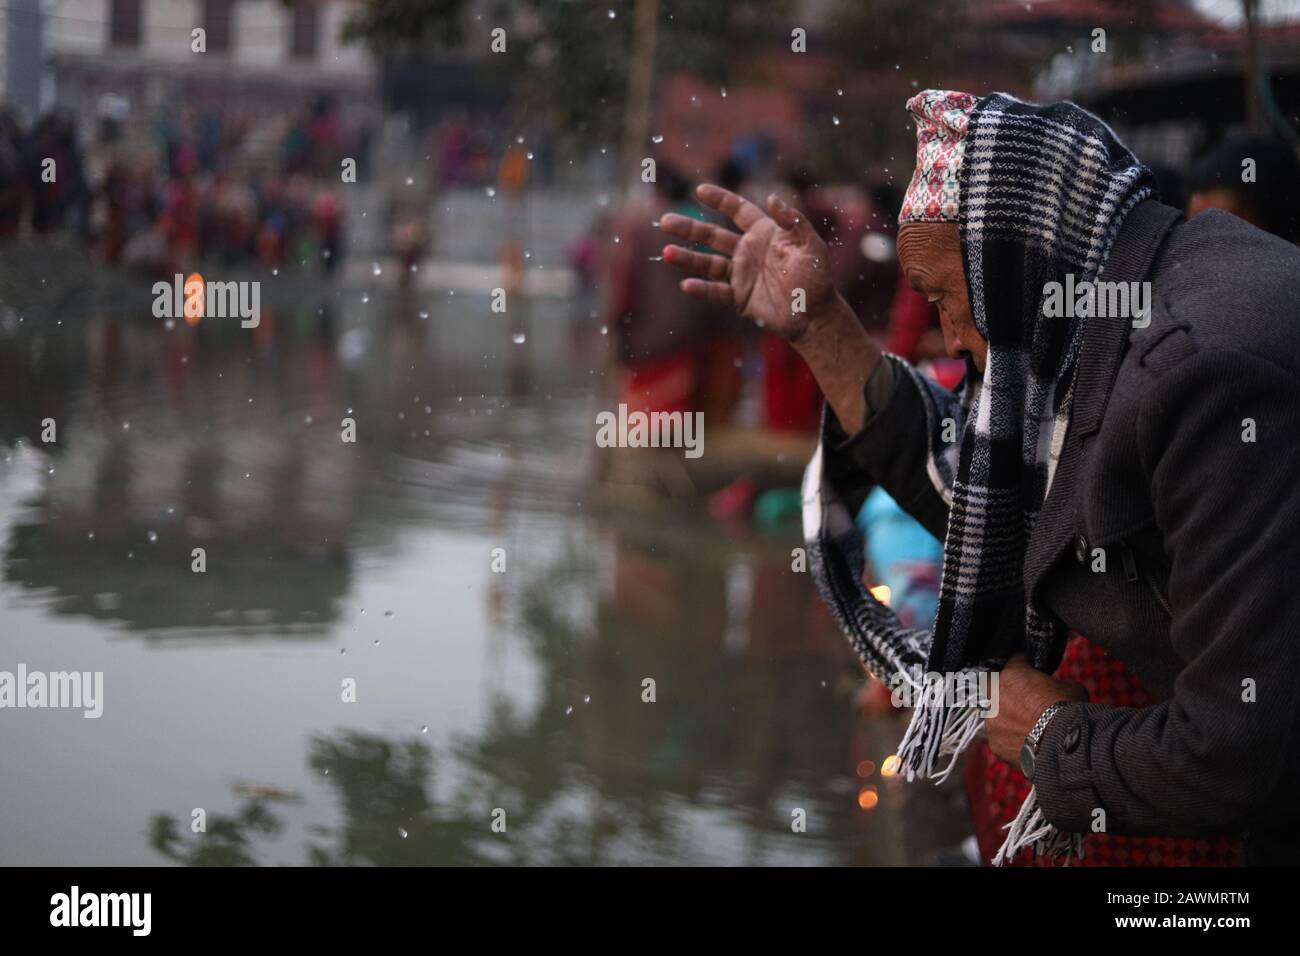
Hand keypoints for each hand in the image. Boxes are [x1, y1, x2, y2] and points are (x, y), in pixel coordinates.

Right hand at [659, 185, 836, 343]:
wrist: (815, 316)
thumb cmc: (816, 278)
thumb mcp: (811, 245)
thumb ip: (793, 221)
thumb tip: (771, 198)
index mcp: (764, 234)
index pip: (737, 211)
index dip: (719, 200)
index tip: (699, 190)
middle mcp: (748, 251)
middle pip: (712, 236)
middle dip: (689, 228)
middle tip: (665, 222)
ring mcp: (741, 274)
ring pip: (708, 263)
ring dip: (687, 258)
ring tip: (666, 253)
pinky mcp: (738, 298)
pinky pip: (715, 291)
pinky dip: (701, 289)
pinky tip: (686, 284)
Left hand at [985, 654, 1088, 765]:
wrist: (1064, 747)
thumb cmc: (1068, 712)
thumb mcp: (1070, 686)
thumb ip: (1056, 683)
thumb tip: (1056, 687)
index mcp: (1011, 674)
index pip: (1013, 661)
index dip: (1023, 667)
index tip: (1031, 673)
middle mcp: (995, 695)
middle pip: (992, 685)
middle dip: (1003, 689)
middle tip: (1020, 698)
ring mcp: (992, 721)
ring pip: (993, 714)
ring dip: (1005, 716)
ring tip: (1024, 725)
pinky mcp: (995, 744)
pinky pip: (1000, 738)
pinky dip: (1010, 739)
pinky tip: (1024, 743)